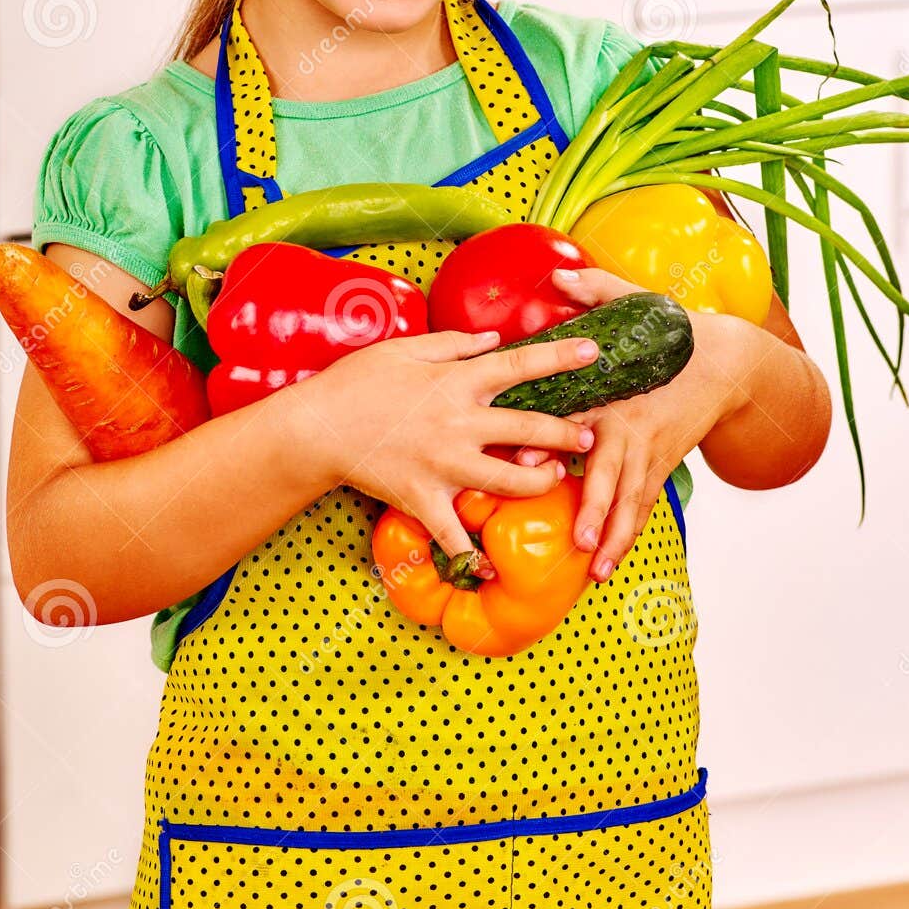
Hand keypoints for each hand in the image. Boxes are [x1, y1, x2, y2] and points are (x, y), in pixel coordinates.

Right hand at [273, 325, 598, 556]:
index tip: (594, 353)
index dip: (560, 357)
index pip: (519, 366)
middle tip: (590, 437)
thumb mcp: (405, 348)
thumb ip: (454, 343)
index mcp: (456, 382)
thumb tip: (492, 338)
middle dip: (568, 434)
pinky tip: (492, 570)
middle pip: (531, 430)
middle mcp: (460, 424)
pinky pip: (457, 538)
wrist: (315, 428)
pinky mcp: (425, 500)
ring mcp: (445, 466)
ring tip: (552, 480)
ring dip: (540, 483)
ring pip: (511, 482)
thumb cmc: (356, 382)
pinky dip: (475, 557)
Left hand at [551, 265, 757, 578]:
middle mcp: (634, 427)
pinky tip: (610, 563)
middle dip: (594, 507)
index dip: (553, 439)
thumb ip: (595, 290)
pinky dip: (628, 535)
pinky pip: (644, 505)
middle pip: (613, 472)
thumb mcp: (638, 304)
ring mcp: (651, 452)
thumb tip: (558, 274)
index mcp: (619, 390)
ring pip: (632, 500)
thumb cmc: (675, 334)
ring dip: (614, 535)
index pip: (580, 415)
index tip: (527, 463)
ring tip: (595, 568)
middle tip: (576, 540)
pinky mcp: (663, 467)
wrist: (729, 364)